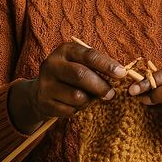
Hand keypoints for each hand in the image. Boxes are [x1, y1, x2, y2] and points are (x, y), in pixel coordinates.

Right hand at [10, 41, 126, 133]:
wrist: (39, 92)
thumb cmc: (70, 74)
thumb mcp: (80, 63)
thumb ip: (98, 66)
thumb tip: (122, 75)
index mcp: (65, 51)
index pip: (89, 56)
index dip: (107, 65)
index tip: (122, 74)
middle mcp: (52, 65)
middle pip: (81, 75)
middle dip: (100, 86)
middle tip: (112, 94)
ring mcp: (45, 84)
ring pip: (76, 96)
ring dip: (89, 100)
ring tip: (91, 99)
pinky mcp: (44, 102)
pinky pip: (69, 110)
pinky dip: (78, 110)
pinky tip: (76, 106)